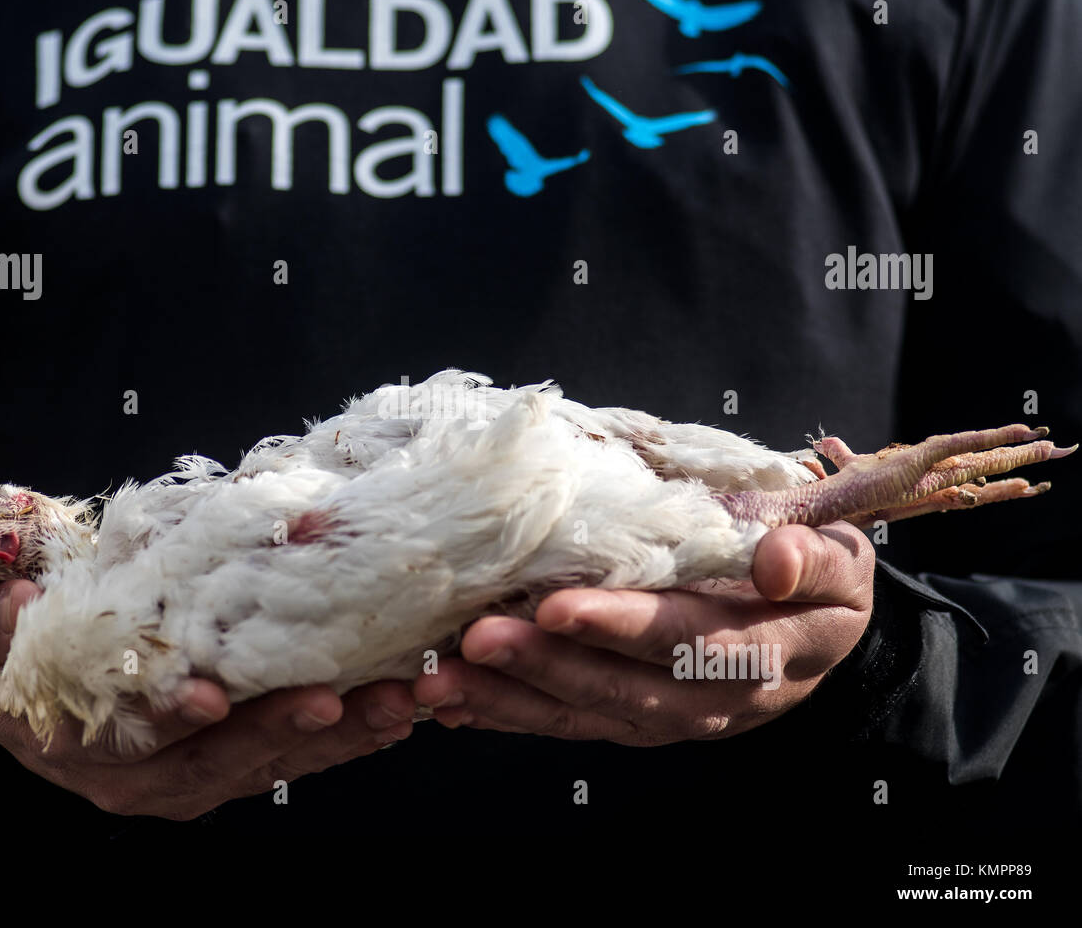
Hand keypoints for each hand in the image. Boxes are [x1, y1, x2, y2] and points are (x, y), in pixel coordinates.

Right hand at [0, 581, 414, 819]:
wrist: (27, 698)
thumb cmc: (9, 660)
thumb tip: (20, 603)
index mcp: (80, 743)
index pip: (127, 734)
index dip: (167, 714)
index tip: (209, 695)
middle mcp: (141, 778)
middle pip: (218, 760)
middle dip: (280, 730)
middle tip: (342, 699)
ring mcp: (191, 779)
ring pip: (268, 766)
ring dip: (334, 740)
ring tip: (393, 706)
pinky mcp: (228, 767)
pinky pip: (289, 759)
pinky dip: (342, 741)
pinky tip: (390, 715)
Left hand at [413, 522, 873, 743]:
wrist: (819, 636)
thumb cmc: (819, 580)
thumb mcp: (843, 561)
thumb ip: (815, 559)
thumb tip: (777, 561)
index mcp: (765, 653)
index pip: (685, 640)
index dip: (621, 626)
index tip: (555, 606)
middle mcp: (711, 699)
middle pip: (620, 687)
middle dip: (542, 666)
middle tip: (472, 640)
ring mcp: (667, 717)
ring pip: (583, 715)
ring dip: (509, 700)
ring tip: (441, 681)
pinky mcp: (634, 721)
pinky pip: (568, 726)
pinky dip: (509, 717)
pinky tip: (455, 705)